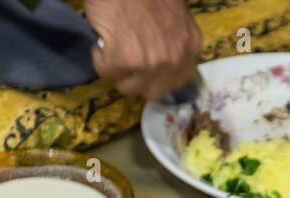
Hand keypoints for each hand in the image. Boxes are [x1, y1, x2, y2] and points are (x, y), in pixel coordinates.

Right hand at [85, 0, 202, 100]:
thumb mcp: (175, 14)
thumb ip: (175, 38)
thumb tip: (161, 58)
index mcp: (191, 45)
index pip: (176, 80)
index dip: (156, 75)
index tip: (143, 63)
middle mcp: (176, 59)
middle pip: (153, 91)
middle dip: (137, 79)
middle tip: (125, 60)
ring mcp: (150, 62)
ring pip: (128, 87)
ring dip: (117, 71)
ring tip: (112, 48)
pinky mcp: (123, 59)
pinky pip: (106, 72)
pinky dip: (99, 58)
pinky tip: (102, 39)